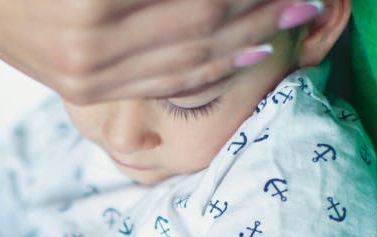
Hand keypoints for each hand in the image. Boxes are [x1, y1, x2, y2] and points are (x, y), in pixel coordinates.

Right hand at [0, 0, 324, 103]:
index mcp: (93, 1)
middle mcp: (91, 44)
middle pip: (204, 24)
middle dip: (264, 7)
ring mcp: (85, 74)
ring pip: (190, 60)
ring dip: (250, 37)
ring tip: (295, 16)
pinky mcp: (81, 88)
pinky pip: (163, 83)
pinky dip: (212, 69)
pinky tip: (249, 54)